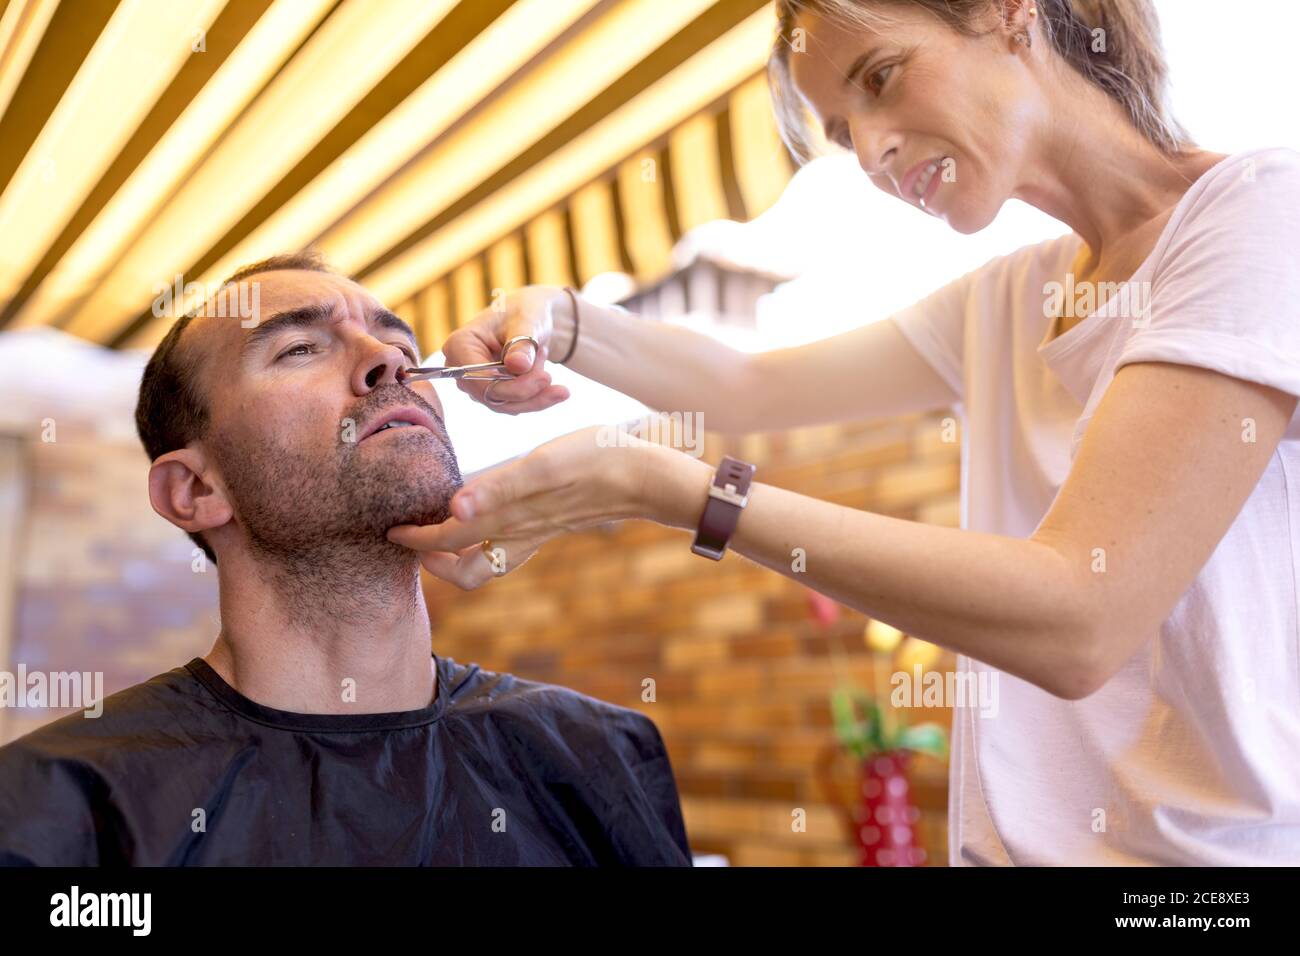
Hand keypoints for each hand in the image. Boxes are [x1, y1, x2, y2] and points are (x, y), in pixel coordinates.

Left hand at [387, 426, 663, 589]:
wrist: (646, 475)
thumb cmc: (596, 462)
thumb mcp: (544, 466)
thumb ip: (497, 489)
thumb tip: (452, 509)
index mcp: (512, 519)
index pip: (450, 537)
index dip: (417, 538)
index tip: (391, 532)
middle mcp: (521, 532)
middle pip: (466, 565)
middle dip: (431, 554)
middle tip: (406, 536)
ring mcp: (538, 531)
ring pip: (487, 562)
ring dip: (458, 554)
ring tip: (438, 533)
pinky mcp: (553, 522)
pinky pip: (509, 545)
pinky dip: (485, 540)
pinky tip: (485, 517)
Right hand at [439, 285, 574, 414]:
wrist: (533, 319)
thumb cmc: (526, 312)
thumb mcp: (527, 322)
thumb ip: (522, 344)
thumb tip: (517, 366)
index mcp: (460, 345)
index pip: (481, 381)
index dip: (514, 387)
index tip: (547, 378)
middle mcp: (460, 368)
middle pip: (493, 397)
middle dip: (529, 391)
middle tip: (555, 376)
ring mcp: (473, 382)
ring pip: (507, 405)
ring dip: (536, 392)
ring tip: (546, 358)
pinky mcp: (489, 392)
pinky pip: (514, 405)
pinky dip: (537, 396)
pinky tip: (548, 375)